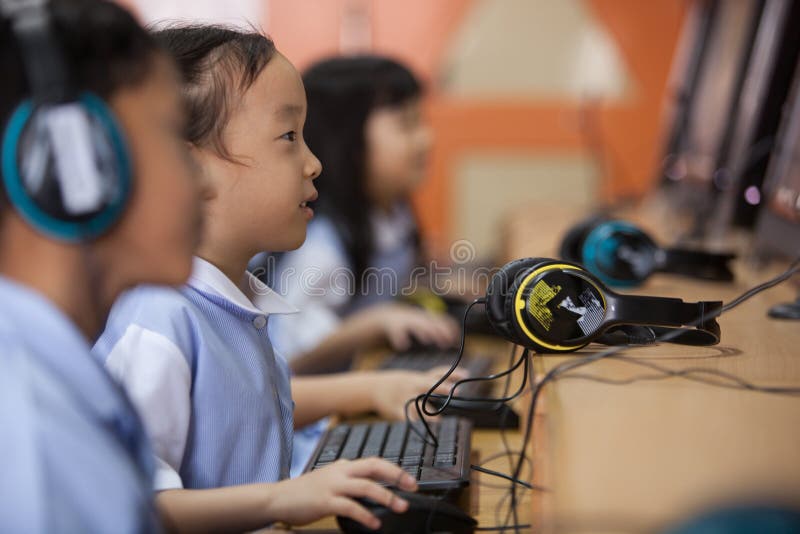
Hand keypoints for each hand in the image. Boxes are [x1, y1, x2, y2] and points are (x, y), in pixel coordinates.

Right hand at [268, 458, 417, 528]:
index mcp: (343, 466)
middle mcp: (340, 472)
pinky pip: (350, 507)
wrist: (278, 498)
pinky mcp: (325, 501)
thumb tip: (372, 484)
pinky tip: (374, 523)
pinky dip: (365, 515)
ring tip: (399, 507)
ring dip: (386, 497)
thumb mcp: (330, 478)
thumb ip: (349, 478)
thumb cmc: (305, 491)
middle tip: (412, 488)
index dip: (394, 469)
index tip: (410, 480)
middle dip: (397, 476)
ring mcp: (332, 486)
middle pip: (374, 467)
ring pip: (366, 486)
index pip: (374, 462)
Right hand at [356, 303, 460, 350]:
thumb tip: (454, 340)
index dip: (449, 328)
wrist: (386, 315)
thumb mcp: (424, 323)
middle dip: (438, 331)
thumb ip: (437, 330)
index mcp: (426, 317)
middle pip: (430, 323)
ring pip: (414, 324)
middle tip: (446, 342)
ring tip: (428, 339)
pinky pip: (396, 332)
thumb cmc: (410, 323)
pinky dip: (399, 338)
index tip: (456, 339)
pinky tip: (403, 346)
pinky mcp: (393, 326)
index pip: (440, 320)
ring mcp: (405, 321)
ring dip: (421, 331)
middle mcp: (417, 318)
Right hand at [370, 366, 469, 419]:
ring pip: (418, 404)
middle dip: (441, 387)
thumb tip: (459, 381)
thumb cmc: (401, 383)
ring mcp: (404, 397)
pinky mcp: (395, 410)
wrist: (374, 387)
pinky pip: (405, 417)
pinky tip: (420, 426)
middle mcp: (413, 386)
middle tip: (452, 391)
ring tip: (438, 420)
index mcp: (419, 378)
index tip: (465, 375)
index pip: (438, 373)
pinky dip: (413, 422)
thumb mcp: (415, 378)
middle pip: (429, 385)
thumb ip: (434, 380)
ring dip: (428, 413)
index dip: (452, 374)